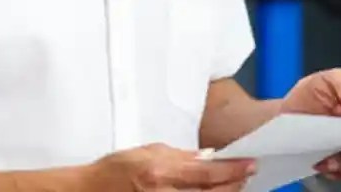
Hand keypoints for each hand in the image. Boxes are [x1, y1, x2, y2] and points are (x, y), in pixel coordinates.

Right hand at [89, 143, 255, 190]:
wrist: (90, 191)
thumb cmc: (115, 170)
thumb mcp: (148, 152)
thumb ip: (180, 156)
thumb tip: (208, 158)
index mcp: (161, 173)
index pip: (208, 174)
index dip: (233, 170)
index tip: (250, 164)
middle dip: (234, 185)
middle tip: (246, 175)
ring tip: (233, 187)